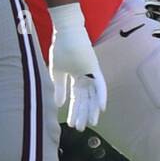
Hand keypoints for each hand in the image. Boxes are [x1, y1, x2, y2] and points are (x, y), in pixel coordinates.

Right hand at [48, 4, 107, 130]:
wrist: (66, 32)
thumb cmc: (61, 49)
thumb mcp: (57, 72)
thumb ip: (59, 87)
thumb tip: (59, 104)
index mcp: (77, 79)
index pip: (76, 99)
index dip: (74, 111)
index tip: (72, 124)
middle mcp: (86, 78)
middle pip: (86, 100)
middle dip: (83, 114)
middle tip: (82, 128)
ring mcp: (92, 74)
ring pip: (93, 95)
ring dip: (92, 109)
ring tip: (92, 122)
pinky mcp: (96, 69)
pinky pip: (100, 84)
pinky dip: (101, 95)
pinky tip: (102, 107)